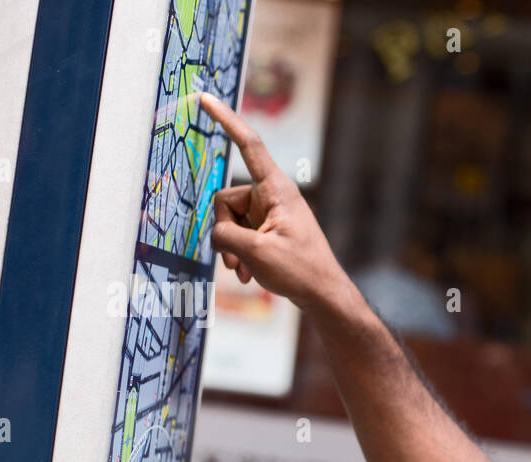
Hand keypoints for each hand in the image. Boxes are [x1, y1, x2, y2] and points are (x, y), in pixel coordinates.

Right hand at [199, 91, 352, 313]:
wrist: (324, 296)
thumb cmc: (300, 271)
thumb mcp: (256, 253)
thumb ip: (226, 236)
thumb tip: (216, 233)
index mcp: (277, 190)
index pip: (249, 145)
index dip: (226, 120)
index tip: (206, 98)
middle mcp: (273, 196)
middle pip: (226, 199)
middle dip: (225, 231)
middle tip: (237, 260)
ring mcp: (270, 213)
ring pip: (230, 221)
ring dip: (232, 248)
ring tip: (245, 270)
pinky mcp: (269, 230)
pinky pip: (240, 233)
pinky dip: (240, 254)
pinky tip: (248, 274)